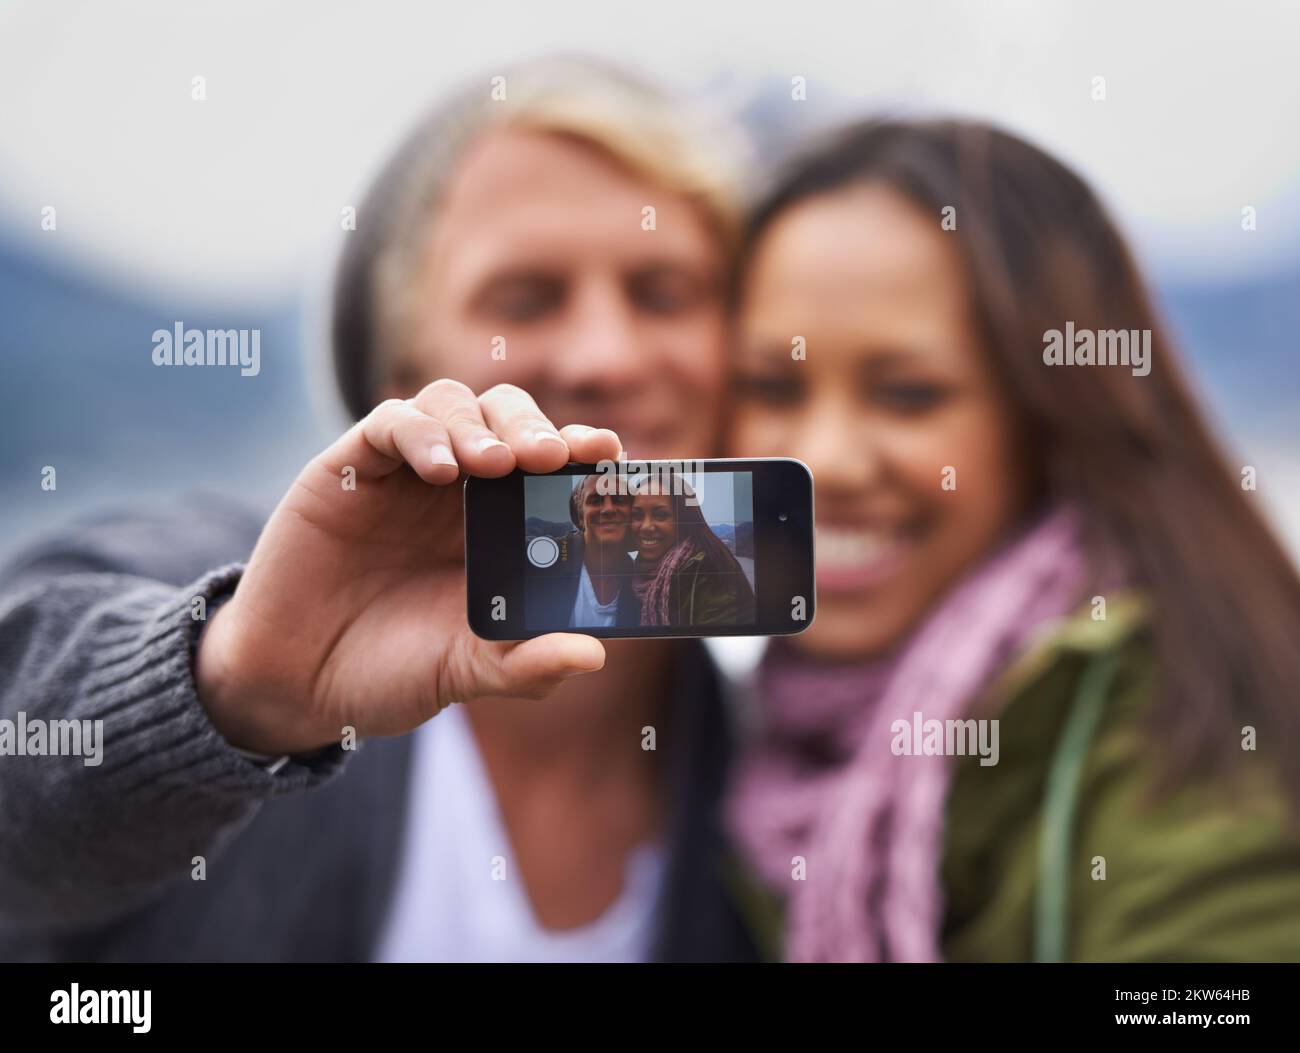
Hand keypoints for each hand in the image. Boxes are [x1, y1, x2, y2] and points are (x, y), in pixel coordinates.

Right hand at [194, 380, 620, 754]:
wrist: (295, 684)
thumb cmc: (390, 671)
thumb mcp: (466, 672)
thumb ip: (526, 665)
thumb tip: (593, 657)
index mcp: (499, 525)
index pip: (549, 464)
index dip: (581, 451)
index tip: (610, 454)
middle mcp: (457, 489)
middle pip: (506, 416)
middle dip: (534, 426)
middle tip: (551, 457)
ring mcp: (403, 473)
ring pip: (451, 403)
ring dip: (479, 425)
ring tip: (495, 465)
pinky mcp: (350, 469)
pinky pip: (389, 423)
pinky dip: (420, 434)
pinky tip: (440, 470)